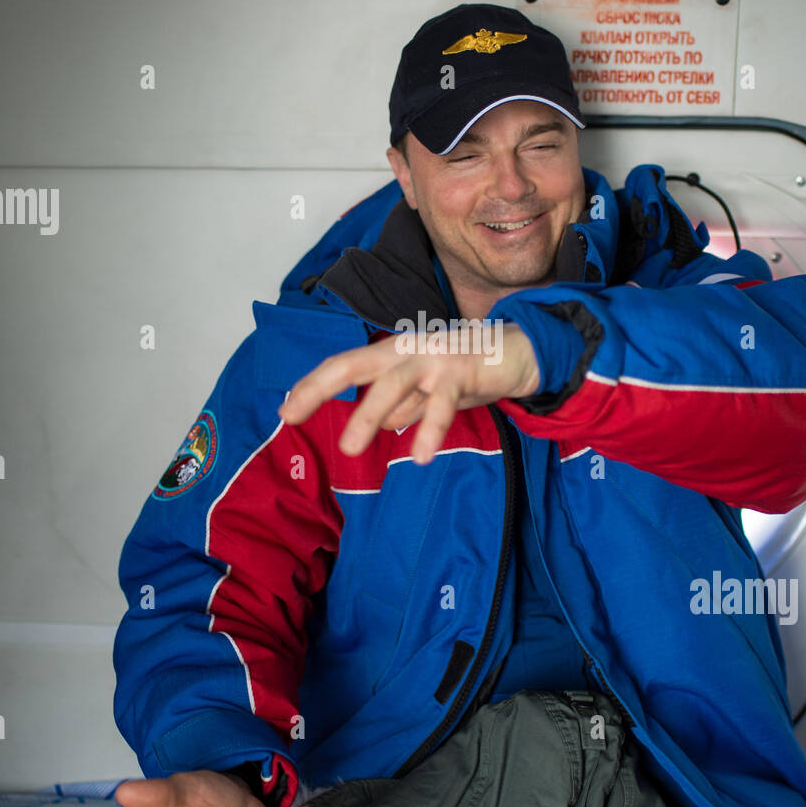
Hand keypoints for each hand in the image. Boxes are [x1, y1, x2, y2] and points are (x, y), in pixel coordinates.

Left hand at [277, 321, 540, 463]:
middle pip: (352, 364)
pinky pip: (441, 404)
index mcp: (392, 355)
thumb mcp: (426, 392)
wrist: (519, 351)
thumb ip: (402, 405)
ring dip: (368, 415)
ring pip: (391, 384)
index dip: (312, 386)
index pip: (343, 367)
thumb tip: (380, 424)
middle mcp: (405, 351)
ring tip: (349, 448)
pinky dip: (429, 429)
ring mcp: (433, 358)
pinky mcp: (461, 371)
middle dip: (318, 387)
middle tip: (290, 414)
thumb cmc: (466, 370)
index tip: (286, 410)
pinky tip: (419, 456)